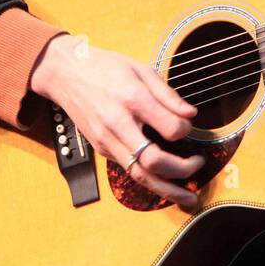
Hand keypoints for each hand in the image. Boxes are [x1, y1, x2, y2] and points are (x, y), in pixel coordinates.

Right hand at [30, 34, 204, 206]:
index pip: (169, 128)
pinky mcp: (100, 149)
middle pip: (153, 161)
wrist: (65, 73)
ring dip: (166, 190)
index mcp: (132, 99)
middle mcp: (118, 124)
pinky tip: (165, 183)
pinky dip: (149, 180)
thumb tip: (191, 115)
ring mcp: (106, 140)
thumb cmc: (105, 67)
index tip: (189, 126)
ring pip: (138, 175)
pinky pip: (128, 170)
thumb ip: (167, 94)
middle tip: (199, 165)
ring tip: (188, 198)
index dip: (186, 131)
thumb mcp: (141, 69)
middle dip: (182, 170)